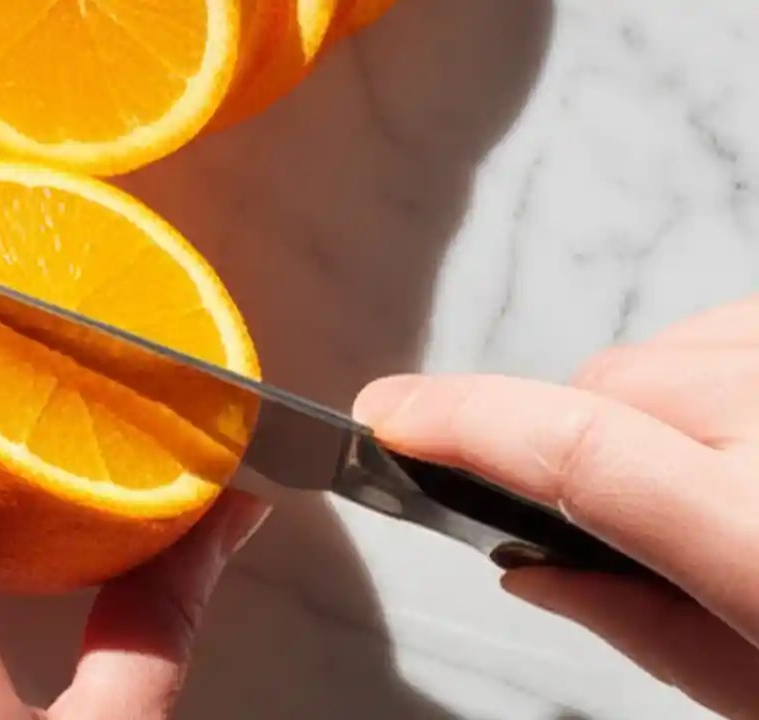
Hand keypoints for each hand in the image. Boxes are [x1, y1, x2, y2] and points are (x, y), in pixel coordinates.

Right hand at [353, 294, 758, 717]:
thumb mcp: (753, 676)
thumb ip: (632, 621)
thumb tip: (523, 567)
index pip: (580, 449)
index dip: (460, 425)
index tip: (381, 418)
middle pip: (601, 390)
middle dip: (572, 443)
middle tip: (620, 519)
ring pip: (650, 354)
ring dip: (644, 409)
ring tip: (707, 476)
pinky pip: (711, 325)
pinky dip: (699, 372)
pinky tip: (739, 429)